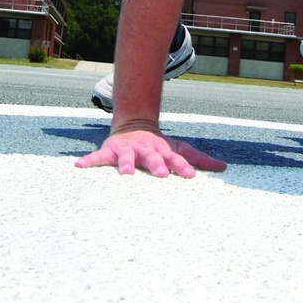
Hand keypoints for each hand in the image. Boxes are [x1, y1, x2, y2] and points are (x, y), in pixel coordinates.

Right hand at [76, 127, 226, 178]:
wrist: (135, 126)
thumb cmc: (159, 146)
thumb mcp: (179, 150)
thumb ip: (199, 159)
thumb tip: (224, 168)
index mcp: (163, 151)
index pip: (176, 159)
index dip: (183, 167)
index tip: (190, 176)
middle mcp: (146, 149)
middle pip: (153, 156)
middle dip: (157, 164)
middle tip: (161, 174)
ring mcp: (128, 149)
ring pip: (127, 157)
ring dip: (127, 164)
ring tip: (126, 172)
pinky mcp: (110, 151)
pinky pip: (98, 158)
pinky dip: (88, 161)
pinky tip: (79, 165)